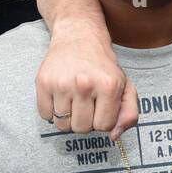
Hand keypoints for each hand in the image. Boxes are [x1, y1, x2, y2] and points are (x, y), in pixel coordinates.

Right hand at [33, 0, 138, 138]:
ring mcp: (61, 83)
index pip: (104, 127)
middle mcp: (84, 84)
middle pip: (81, 129)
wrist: (78, 36)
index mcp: (108, 86)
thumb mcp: (125, 86)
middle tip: (86, 103)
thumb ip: (129, 113)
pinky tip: (60, 97)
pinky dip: (52, 112)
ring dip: (68, 118)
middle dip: (85, 121)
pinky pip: (45, 116)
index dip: (103, 120)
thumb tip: (113, 136)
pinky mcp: (42, 82)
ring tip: (73, 100)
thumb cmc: (103, 66)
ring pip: (62, 125)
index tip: (101, 106)